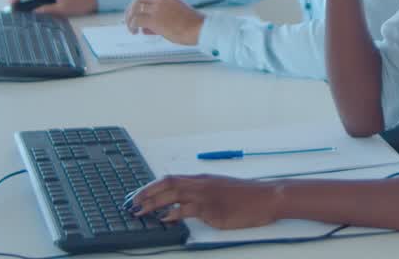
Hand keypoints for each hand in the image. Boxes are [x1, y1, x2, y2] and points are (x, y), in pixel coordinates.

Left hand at [124, 0, 204, 44]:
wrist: (199, 28)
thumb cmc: (192, 25)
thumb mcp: (176, 16)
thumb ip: (160, 19)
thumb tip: (146, 28)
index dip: (140, 7)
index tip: (138, 15)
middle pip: (137, 0)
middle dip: (130, 10)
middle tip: (129, 20)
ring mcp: (156, 8)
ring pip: (134, 10)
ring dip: (130, 19)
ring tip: (131, 28)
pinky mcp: (154, 19)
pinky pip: (136, 20)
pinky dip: (132, 26)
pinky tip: (134, 31)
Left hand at [126, 175, 281, 229]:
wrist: (266, 197)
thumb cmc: (246, 196)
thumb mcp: (220, 190)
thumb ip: (201, 196)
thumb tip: (183, 206)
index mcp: (202, 179)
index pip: (169, 179)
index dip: (151, 187)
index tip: (137, 195)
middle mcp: (201, 184)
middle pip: (167, 184)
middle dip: (146, 193)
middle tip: (131, 203)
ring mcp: (206, 195)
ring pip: (173, 194)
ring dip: (154, 203)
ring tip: (140, 211)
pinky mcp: (212, 209)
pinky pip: (187, 210)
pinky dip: (173, 213)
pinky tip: (164, 219)